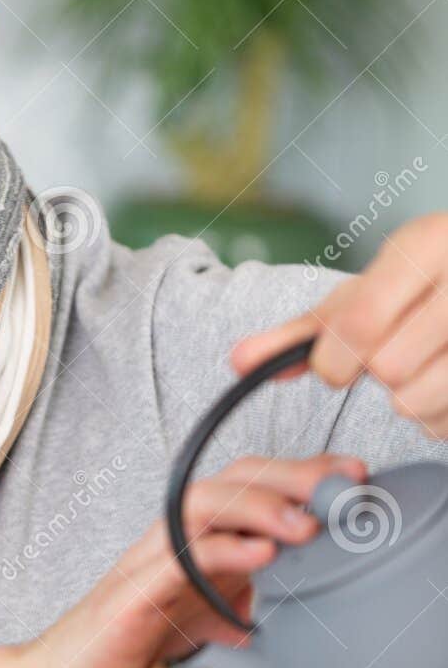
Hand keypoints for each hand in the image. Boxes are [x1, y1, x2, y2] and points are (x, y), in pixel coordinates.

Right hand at [21, 452, 365, 667]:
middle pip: (236, 481)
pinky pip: (178, 557)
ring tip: (304, 524)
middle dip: (294, 474)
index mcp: (206, 561)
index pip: (258, 495)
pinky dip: (220, 548)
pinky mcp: (132, 594)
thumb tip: (321, 667)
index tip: (354, 480)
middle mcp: (180, 550)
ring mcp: (154, 566)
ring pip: (205, 503)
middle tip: (342, 483)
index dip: (305, 480)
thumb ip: (265, 664)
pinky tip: (259, 554)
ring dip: (260, 505)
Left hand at [233, 214, 447, 437]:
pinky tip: (444, 382)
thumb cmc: (420, 287)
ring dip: (407, 399)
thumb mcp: (364, 292)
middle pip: (387, 368)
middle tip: (389, 355)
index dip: (335, 358)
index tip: (337, 360)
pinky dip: (436, 415)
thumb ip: (302, 331)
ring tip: (421, 367)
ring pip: (418, 401)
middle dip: (374, 373)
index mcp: (426, 245)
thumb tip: (239, 361)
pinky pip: (444, 422)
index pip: (359, 323)